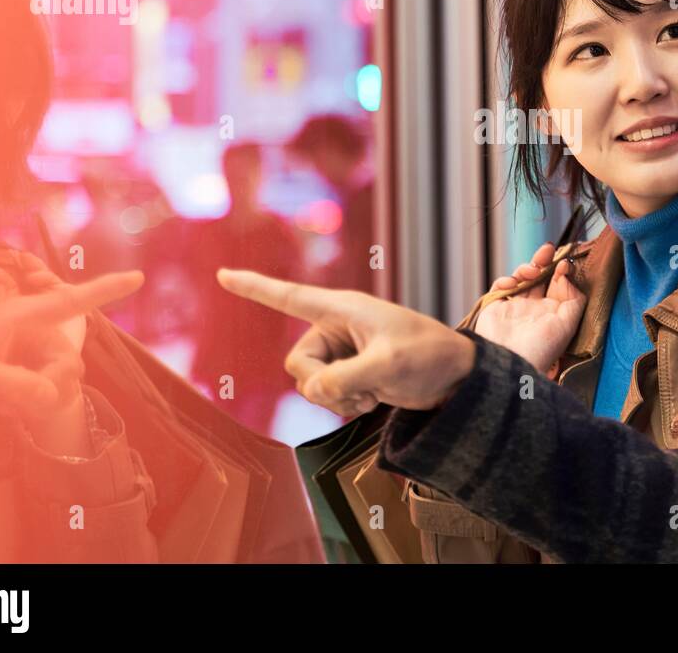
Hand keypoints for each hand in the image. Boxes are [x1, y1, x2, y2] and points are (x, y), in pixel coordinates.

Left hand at [0, 271, 142, 453]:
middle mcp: (34, 334)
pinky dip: (32, 407)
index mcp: (21, 316)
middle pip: (69, 361)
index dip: (106, 289)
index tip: (138, 276)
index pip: (70, 301)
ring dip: (39, 400)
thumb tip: (54, 397)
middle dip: (52, 384)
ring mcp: (33, 357)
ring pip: (64, 382)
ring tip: (0, 404)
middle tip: (18, 403)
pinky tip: (4, 407)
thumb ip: (14, 386)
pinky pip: (51, 396)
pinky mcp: (30, 378)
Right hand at [216, 269, 475, 416]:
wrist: (455, 377)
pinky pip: (325, 394)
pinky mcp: (350, 372)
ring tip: (372, 392)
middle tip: (358, 389)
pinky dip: (345, 402)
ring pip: (309, 383)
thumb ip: (345, 379)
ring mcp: (342, 352)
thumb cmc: (429, 356)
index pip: (289, 296)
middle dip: (321, 384)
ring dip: (336, 397)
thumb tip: (316, 391)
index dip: (254, 287)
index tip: (222, 274)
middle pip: (297, 363)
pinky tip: (374, 397)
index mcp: (343, 308)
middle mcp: (336, 327)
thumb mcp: (389, 365)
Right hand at [475, 244, 584, 373]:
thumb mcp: (567, 324)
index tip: (564, 264)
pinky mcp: (495, 307)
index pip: (558, 285)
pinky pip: (500, 286)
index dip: (561, 271)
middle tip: (549, 248)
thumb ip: (573, 299)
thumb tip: (566, 276)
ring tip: (532, 269)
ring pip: (521, 278)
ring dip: (527, 268)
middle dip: (544, 261)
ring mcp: (514, 307)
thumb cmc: (541, 348)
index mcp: (552, 314)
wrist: (510, 362)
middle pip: (540, 277)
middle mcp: (534, 309)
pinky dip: (506, 280)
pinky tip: (513, 283)